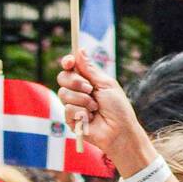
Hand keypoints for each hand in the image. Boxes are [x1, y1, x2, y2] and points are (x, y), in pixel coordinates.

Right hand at [57, 50, 152, 175]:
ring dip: (82, 100)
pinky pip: (67, 109)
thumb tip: (80, 50)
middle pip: (63, 77)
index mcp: (88, 81)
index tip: (69, 61)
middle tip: (90, 89)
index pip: (71, 67)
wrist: (119, 131)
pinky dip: (81, 112)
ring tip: (95, 108)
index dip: (68, 62)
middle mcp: (79, 91)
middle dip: (76, 82)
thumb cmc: (118, 108)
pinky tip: (90, 118)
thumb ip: (90, 69)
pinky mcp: (70, 119)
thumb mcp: (106, 84)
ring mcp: (73, 105)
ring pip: (63, 93)